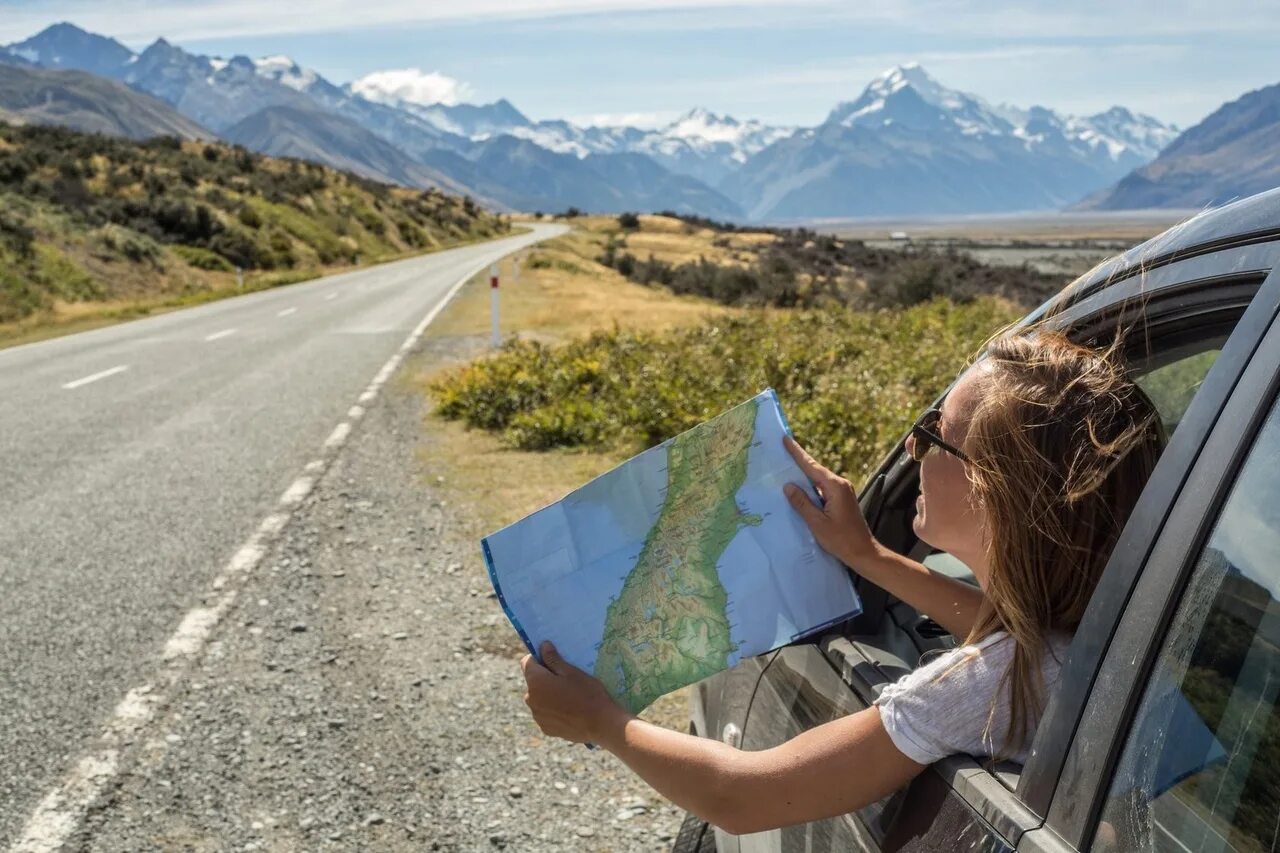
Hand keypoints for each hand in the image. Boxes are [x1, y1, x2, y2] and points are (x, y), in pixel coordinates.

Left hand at [520, 641, 629, 743]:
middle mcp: (530, 699)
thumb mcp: (572, 672)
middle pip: (533, 681)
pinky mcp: (545, 728)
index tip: (553, 659)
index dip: (539, 658)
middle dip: (545, 677)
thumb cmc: (588, 693)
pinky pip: (545, 713)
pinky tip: (569, 710)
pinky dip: (552, 710)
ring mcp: (537, 716)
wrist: (600, 724)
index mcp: (536, 681)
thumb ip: (553, 659)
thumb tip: (543, 646)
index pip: (527, 662)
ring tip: (569, 696)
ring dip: (548, 694)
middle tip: (566, 679)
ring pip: (539, 698)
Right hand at [783, 436, 878, 568]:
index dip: (797, 453)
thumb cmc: (841, 540)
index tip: (786, 439)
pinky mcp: (842, 500)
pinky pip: (822, 489)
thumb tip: (788, 486)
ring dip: (803, 476)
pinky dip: (810, 488)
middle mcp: (840, 485)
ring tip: (785, 470)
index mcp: (835, 487)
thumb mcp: (817, 523)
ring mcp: (843, 492)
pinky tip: (799, 490)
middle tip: (781, 451)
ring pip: (818, 480)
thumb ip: (802, 503)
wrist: (863, 552)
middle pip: (815, 470)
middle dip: (798, 462)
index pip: (811, 466)